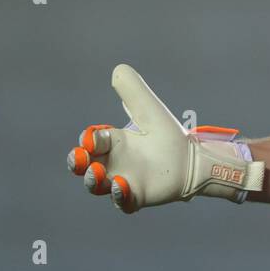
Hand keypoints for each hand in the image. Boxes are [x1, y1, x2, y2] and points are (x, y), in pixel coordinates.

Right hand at [65, 64, 263, 212]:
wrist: (192, 159)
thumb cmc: (167, 135)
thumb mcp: (149, 110)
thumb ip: (134, 91)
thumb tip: (118, 69)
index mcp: (112, 142)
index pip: (91, 141)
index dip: (88, 140)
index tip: (91, 138)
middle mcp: (112, 163)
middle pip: (84, 166)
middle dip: (77, 163)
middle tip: (79, 158)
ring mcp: (123, 181)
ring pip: (98, 186)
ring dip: (93, 181)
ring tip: (97, 173)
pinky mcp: (137, 196)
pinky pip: (123, 201)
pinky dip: (120, 196)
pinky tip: (122, 186)